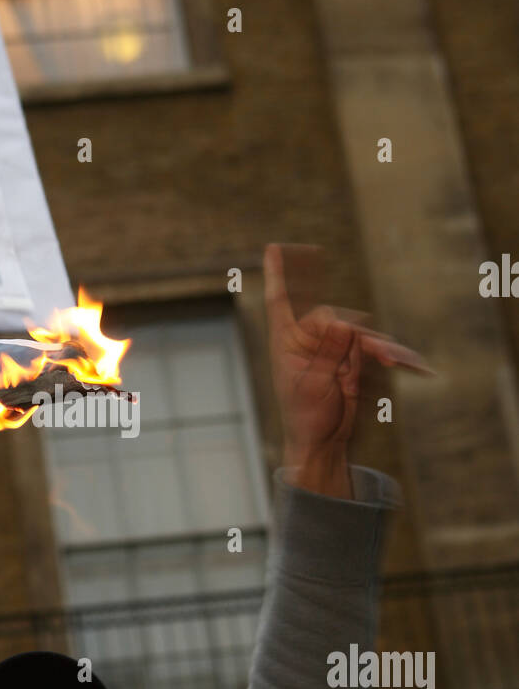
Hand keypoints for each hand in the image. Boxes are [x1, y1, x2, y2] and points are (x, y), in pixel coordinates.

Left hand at [263, 243, 430, 491]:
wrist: (324, 441)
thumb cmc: (307, 417)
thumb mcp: (314, 385)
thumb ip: (327, 352)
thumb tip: (340, 321)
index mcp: (287, 342)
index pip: (281, 302)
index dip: (279, 274)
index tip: (274, 247)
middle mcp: (308, 339)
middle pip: (337, 318)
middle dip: (357, 337)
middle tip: (379, 355)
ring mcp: (331, 347)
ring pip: (360, 333)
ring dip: (381, 348)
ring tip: (400, 363)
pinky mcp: (351, 359)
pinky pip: (374, 349)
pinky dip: (393, 356)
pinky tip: (415, 365)